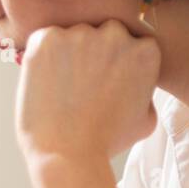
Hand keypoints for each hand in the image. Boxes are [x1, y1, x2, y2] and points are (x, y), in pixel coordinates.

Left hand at [15, 20, 160, 163]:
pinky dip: (42, 57)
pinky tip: (46, 84)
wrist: (67, 154)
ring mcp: (79, 33)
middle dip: (94, 53)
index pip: (130, 42)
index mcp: (145, 50)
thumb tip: (139, 77)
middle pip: (103, 33)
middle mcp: (115, 34)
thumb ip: (147, 89)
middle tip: (82, 85)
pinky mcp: (46, 39)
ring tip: (63, 89)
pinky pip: (44, 39)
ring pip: (73, 35)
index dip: (115, 63)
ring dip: (67, 54)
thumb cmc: (107, 141)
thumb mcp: (146, 119)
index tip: (105, 83)